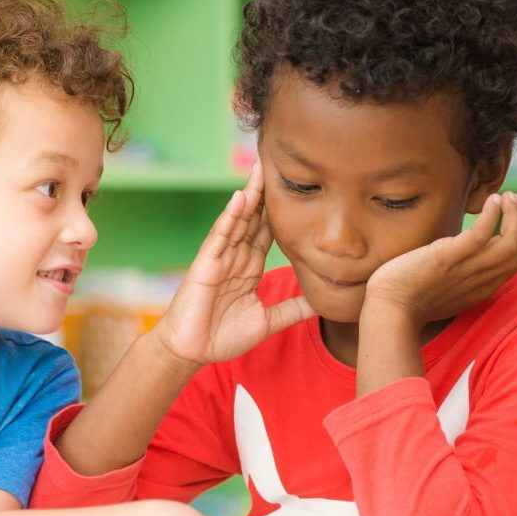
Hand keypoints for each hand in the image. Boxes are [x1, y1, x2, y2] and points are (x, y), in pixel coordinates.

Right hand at [153, 163, 315, 366]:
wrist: (193, 351)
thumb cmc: (223, 337)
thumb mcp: (268, 321)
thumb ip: (293, 309)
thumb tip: (323, 302)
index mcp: (249, 268)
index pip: (267, 233)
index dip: (280, 212)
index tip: (297, 191)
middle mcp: (235, 258)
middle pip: (253, 219)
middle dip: (264, 193)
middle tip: (276, 164)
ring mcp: (220, 258)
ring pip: (238, 221)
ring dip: (249, 196)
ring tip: (260, 170)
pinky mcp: (206, 264)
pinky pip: (220, 236)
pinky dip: (230, 217)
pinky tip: (240, 198)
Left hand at [363, 191, 516, 326]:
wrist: (389, 311)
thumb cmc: (411, 298)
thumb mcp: (449, 287)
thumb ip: (464, 272)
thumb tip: (466, 250)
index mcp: (485, 286)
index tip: (515, 211)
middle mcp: (483, 279)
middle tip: (514, 199)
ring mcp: (467, 270)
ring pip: (512, 242)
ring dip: (515, 213)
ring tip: (506, 196)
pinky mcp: (448, 259)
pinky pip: (481, 235)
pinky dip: (492, 215)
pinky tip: (492, 200)